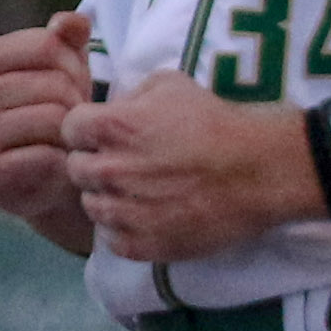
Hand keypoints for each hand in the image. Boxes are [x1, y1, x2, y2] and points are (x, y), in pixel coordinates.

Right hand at [0, 11, 94, 235]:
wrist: (50, 178)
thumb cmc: (58, 112)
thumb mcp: (67, 67)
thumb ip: (68, 39)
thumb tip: (73, 23)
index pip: (48, 45)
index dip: (75, 67)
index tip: (71, 86)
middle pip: (55, 84)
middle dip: (78, 103)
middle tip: (70, 121)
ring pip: (54, 119)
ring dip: (73, 134)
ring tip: (65, 141)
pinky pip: (47, 158)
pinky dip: (63, 165)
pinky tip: (56, 168)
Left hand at [63, 69, 324, 261]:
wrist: (261, 169)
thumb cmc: (217, 122)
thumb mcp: (169, 85)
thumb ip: (129, 96)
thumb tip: (113, 108)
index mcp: (110, 128)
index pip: (69, 129)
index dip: (88, 131)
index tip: (107, 135)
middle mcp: (110, 170)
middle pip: (76, 169)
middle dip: (95, 164)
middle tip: (124, 164)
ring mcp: (125, 211)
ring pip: (91, 206)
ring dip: (108, 198)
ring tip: (138, 192)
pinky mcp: (144, 244)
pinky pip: (111, 240)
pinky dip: (123, 230)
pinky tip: (145, 216)